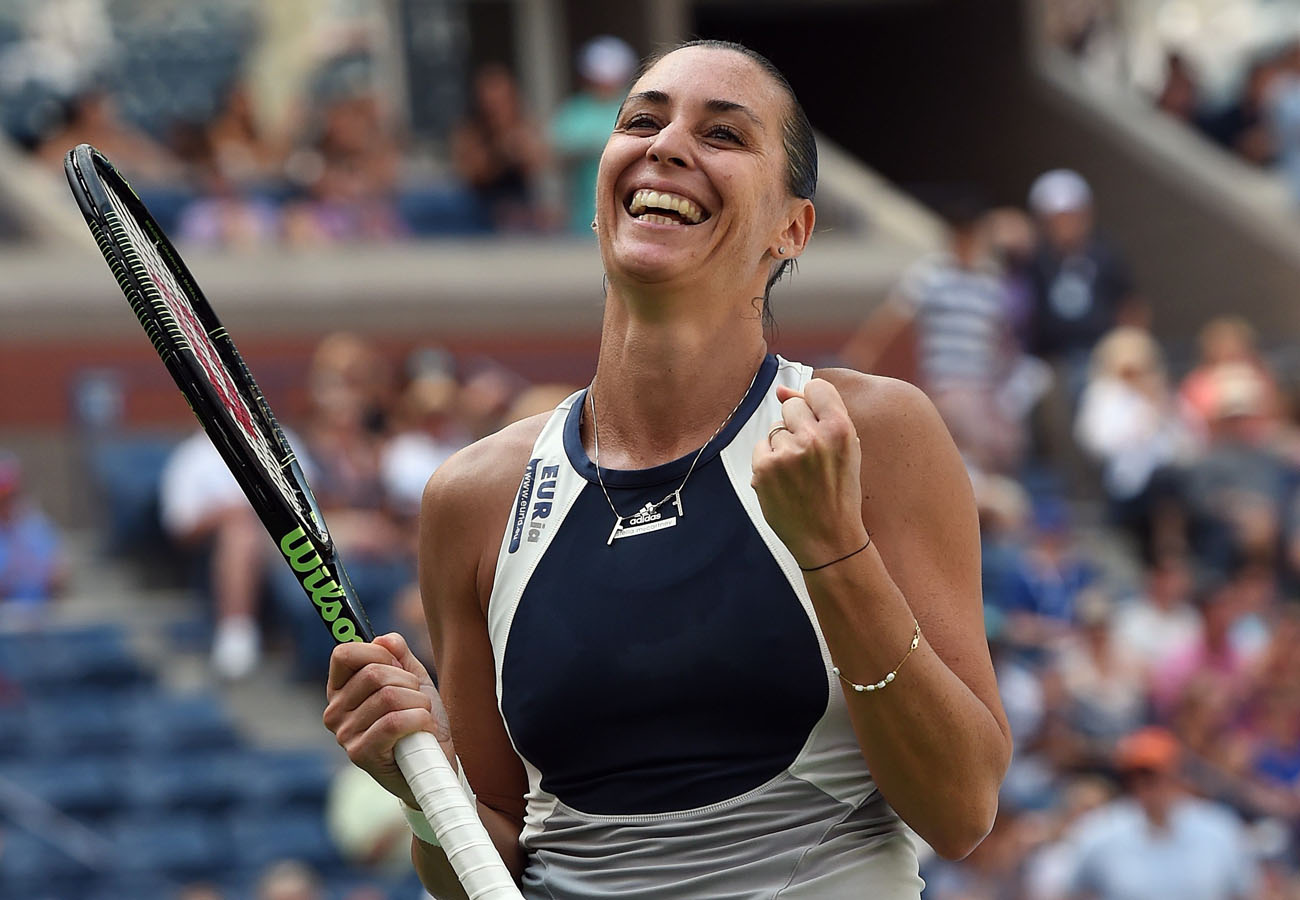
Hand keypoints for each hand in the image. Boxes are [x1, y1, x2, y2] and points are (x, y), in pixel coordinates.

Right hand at [323, 632, 452, 808]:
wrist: (433, 765)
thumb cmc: (419, 721)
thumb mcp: (412, 681)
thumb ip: (399, 656)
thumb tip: (385, 639)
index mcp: (341, 690)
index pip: (344, 653)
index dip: (377, 653)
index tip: (397, 666)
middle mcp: (335, 712)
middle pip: (374, 673)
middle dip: (408, 682)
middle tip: (416, 699)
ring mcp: (345, 735)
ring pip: (388, 696)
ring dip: (419, 703)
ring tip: (421, 716)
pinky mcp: (361, 754)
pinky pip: (394, 722)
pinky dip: (420, 720)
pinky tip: (423, 730)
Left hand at [751, 379, 868, 567]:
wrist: (828, 537)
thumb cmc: (838, 490)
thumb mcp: (846, 449)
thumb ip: (820, 413)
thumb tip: (781, 390)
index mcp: (841, 429)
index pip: (815, 387)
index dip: (814, 403)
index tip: (817, 421)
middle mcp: (813, 438)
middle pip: (791, 406)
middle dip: (797, 426)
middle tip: (811, 456)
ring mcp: (786, 454)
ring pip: (775, 428)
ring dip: (783, 446)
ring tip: (799, 473)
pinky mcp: (764, 469)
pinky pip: (761, 447)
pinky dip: (769, 462)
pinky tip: (785, 482)